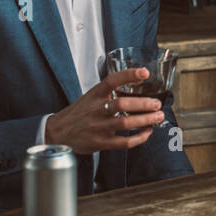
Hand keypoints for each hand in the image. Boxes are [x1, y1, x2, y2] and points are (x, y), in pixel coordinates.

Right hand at [43, 67, 164, 154]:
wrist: (57, 132)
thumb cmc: (80, 113)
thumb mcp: (91, 96)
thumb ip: (110, 92)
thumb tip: (138, 85)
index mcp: (95, 94)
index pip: (111, 81)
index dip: (129, 75)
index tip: (144, 73)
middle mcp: (96, 109)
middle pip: (122, 103)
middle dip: (143, 104)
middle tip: (157, 103)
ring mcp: (98, 127)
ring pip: (125, 122)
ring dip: (146, 120)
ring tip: (158, 116)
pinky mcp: (100, 142)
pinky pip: (123, 142)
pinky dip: (139, 138)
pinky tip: (147, 133)